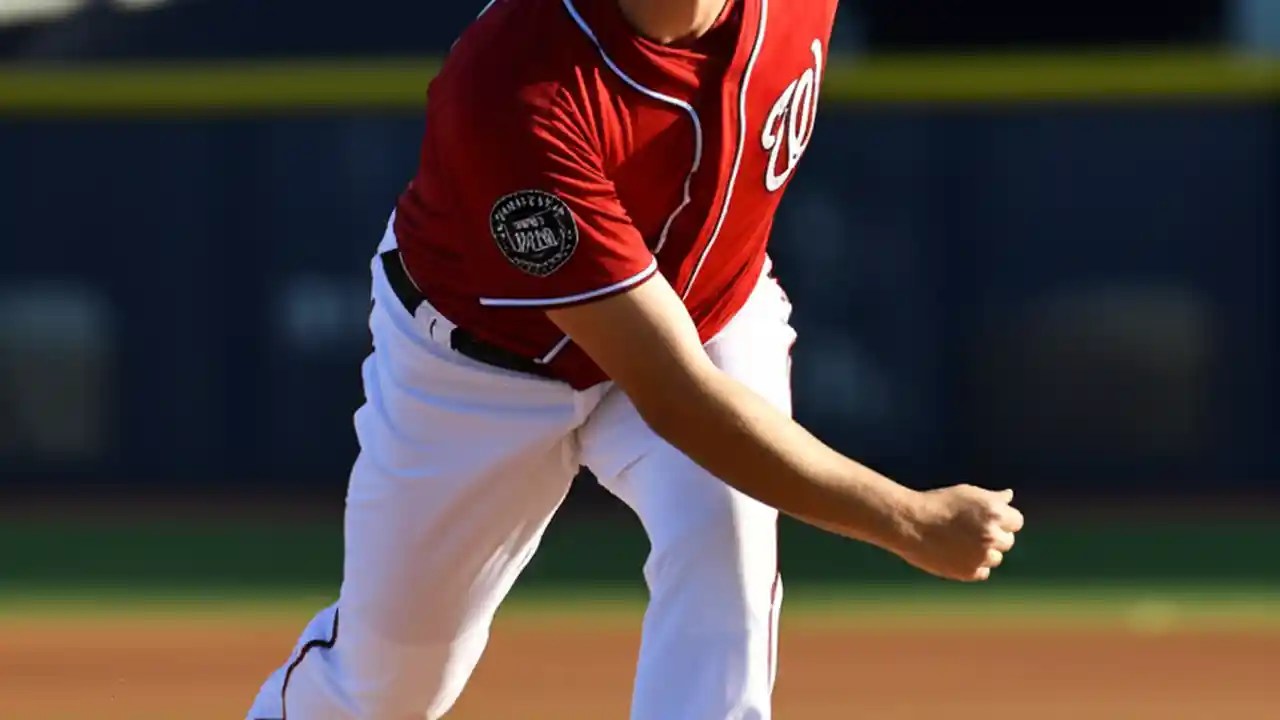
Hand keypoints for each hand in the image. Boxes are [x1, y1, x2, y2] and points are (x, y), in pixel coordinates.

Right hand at [891, 485, 1024, 581]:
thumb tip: (1009, 496)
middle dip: (994, 536)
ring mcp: (981, 555)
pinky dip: (973, 565)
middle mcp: (991, 535)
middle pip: (1007, 541)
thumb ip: (992, 498)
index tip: (986, 519)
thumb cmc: (937, 503)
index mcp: (995, 513)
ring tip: (961, 542)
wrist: (909, 523)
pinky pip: (983, 572)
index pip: (1016, 522)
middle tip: (971, 530)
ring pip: (995, 558)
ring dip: (984, 552)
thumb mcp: (966, 493)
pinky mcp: (969, 572)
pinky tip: (957, 554)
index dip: (1002, 520)